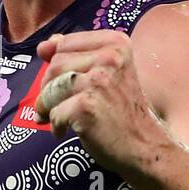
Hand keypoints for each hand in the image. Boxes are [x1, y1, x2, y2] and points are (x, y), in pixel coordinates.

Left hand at [33, 30, 170, 178]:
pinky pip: (54, 112)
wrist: (145, 146)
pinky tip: (66, 131)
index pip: (64, 43)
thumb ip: (76, 55)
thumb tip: (43, 46)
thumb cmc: (122, 110)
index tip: (61, 81)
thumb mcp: (108, 73)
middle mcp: (109, 57)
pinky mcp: (86, 106)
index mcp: (116, 43)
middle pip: (55, 65)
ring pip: (51, 87)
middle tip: (57, 105)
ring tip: (60, 118)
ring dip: (48, 106)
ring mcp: (98, 81)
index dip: (56, 65)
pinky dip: (55, 125)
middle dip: (49, 87)